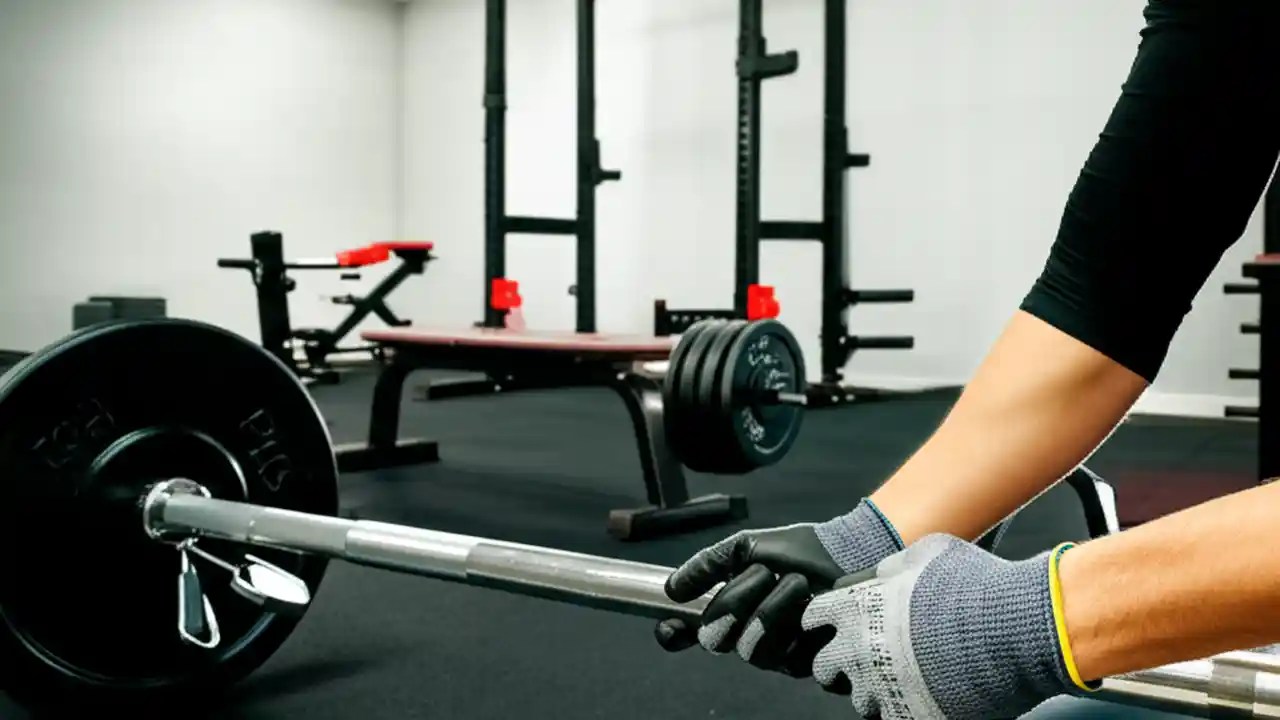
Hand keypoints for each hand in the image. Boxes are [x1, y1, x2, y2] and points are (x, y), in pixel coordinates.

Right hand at [656, 499, 902, 675]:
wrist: (850, 554)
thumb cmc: (799, 551)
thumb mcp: (748, 547)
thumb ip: (710, 564)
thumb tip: (671, 588)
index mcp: (729, 613)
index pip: (688, 634)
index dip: (673, 634)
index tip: (669, 625)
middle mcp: (748, 638)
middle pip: (717, 639)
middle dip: (734, 602)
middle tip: (761, 574)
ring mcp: (779, 656)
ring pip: (753, 650)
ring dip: (774, 609)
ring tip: (798, 582)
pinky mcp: (812, 666)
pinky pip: (792, 660)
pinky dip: (803, 626)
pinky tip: (818, 608)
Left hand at [802, 535, 1086, 719]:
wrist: (1016, 629)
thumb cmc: (976, 585)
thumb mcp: (926, 555)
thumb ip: (893, 567)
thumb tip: (884, 573)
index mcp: (856, 609)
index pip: (813, 617)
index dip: (824, 620)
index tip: (833, 624)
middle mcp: (859, 652)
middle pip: (824, 668)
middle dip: (839, 663)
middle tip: (864, 659)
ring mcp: (883, 690)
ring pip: (859, 701)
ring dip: (874, 691)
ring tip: (901, 679)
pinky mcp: (909, 718)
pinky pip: (892, 718)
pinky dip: (903, 710)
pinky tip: (924, 696)